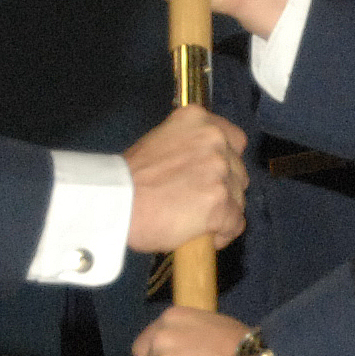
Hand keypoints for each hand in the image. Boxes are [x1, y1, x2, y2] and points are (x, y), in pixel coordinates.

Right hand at [124, 106, 246, 252]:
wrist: (116, 201)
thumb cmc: (128, 178)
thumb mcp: (159, 142)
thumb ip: (187, 148)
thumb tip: (200, 169)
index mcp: (197, 120)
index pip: (234, 139)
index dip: (227, 161)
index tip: (216, 176)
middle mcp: (214, 140)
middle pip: (238, 171)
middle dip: (224, 189)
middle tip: (200, 203)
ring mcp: (219, 171)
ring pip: (238, 198)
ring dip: (223, 213)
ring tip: (197, 223)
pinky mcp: (220, 202)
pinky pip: (235, 223)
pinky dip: (222, 234)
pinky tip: (201, 236)